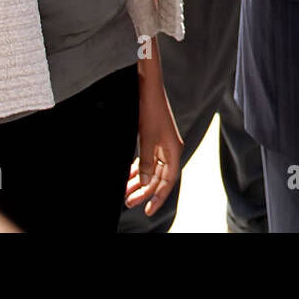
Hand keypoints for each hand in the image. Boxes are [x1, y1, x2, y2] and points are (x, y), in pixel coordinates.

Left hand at [125, 73, 182, 216]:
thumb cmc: (150, 110)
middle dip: (144, 191)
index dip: (158, 197)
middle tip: (128, 202)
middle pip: (158, 177)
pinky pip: (146, 161)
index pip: (167, 180)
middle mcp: (169, 149)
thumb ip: (146, 162)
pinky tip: (128, 177)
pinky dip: (137, 170)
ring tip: (125, 191)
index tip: (147, 211)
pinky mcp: (152, 138)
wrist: (147, 87)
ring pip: (151, 170)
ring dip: (138, 181)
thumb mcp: (147, 139)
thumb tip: (145, 183)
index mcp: (173, 149)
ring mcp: (161, 144)